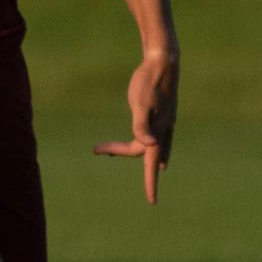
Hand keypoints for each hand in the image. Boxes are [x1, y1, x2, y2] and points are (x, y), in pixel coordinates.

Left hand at [94, 49, 178, 203]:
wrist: (164, 59)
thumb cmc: (148, 81)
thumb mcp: (139, 102)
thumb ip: (141, 125)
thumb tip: (149, 144)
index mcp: (157, 131)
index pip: (149, 163)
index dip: (150, 183)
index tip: (151, 201)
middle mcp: (163, 128)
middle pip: (142, 151)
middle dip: (121, 152)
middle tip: (97, 149)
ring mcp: (164, 120)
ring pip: (156, 146)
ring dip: (143, 155)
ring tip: (132, 159)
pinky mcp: (162, 111)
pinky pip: (159, 134)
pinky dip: (152, 143)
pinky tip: (152, 141)